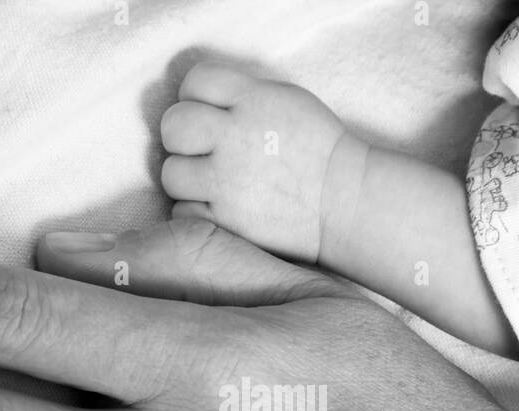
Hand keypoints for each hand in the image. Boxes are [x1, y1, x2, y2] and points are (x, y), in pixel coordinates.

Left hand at [160, 62, 361, 263]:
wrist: (346, 203)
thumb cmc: (319, 151)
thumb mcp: (287, 101)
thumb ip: (242, 96)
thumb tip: (202, 102)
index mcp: (253, 100)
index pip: (196, 81)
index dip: (196, 97)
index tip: (209, 113)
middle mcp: (235, 137)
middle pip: (174, 126)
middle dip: (183, 138)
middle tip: (202, 151)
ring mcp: (228, 182)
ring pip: (172, 174)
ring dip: (188, 179)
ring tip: (214, 184)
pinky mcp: (227, 221)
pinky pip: (184, 213)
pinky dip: (197, 212)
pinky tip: (220, 209)